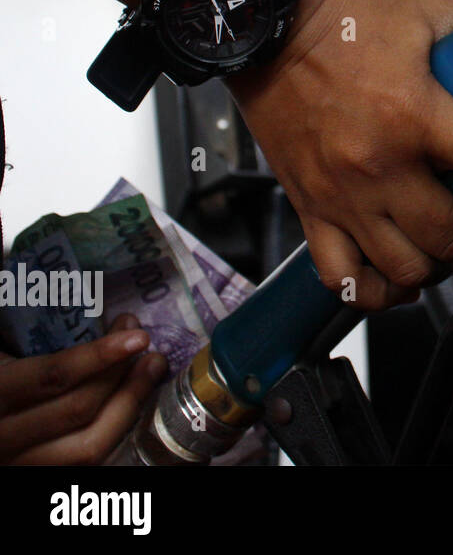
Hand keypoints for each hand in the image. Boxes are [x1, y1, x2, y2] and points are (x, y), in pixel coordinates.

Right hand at [0, 314, 168, 463]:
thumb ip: (19, 324)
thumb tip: (24, 265)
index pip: (52, 378)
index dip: (98, 356)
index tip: (136, 334)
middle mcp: (4, 438)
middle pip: (78, 409)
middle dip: (120, 372)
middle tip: (144, 341)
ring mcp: (23, 464)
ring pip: (89, 444)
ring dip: (130, 401)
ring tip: (150, 367)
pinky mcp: (44, 475)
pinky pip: (90, 457)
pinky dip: (118, 426)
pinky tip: (134, 397)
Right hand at [228, 0, 452, 309]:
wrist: (266, 26)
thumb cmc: (350, 17)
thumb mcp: (436, 0)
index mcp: (419, 112)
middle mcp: (381, 163)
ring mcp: (341, 194)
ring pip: (406, 268)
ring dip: (437, 263)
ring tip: (444, 237)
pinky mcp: (310, 208)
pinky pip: (346, 278)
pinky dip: (378, 288)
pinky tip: (397, 268)